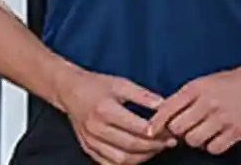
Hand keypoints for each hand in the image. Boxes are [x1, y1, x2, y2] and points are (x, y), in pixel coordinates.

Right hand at [54, 68, 177, 163]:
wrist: (69, 91)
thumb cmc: (97, 85)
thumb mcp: (121, 83)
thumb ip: (143, 95)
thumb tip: (165, 106)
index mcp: (105, 109)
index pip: (137, 128)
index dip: (158, 132)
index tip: (171, 131)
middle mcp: (96, 129)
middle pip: (131, 146)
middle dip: (155, 146)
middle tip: (169, 142)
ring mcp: (91, 142)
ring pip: (122, 160)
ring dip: (144, 157)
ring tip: (157, 148)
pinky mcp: (88, 150)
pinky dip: (128, 163)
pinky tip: (139, 154)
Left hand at [146, 68, 240, 155]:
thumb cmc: (226, 83)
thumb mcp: (201, 83)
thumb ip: (182, 99)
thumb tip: (159, 117)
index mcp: (197, 87)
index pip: (169, 108)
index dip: (156, 122)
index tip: (150, 131)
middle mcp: (209, 102)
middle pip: (178, 128)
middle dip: (178, 131)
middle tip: (185, 127)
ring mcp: (224, 117)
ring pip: (194, 140)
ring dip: (194, 139)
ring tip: (201, 130)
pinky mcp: (237, 130)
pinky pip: (213, 148)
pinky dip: (211, 146)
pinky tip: (215, 136)